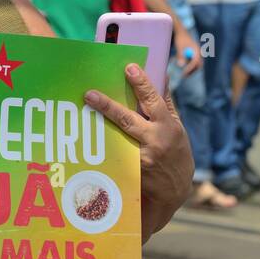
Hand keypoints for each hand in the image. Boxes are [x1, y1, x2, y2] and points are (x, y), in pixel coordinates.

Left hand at [84, 63, 193, 242]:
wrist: (175, 190)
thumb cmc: (176, 152)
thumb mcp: (177, 127)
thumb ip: (166, 103)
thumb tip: (163, 75)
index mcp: (167, 126)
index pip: (153, 101)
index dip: (141, 84)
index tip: (129, 68)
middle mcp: (154, 141)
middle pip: (127, 120)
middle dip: (107, 106)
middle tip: (90, 94)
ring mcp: (140, 158)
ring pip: (116, 138)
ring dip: (98, 125)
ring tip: (82, 112)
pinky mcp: (130, 171)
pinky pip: (113, 154)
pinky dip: (101, 145)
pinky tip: (86, 138)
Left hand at [173, 26, 202, 77]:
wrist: (181, 33)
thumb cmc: (180, 39)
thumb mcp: (179, 47)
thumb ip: (180, 56)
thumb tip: (181, 65)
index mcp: (197, 50)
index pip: (196, 62)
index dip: (190, 68)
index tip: (184, 73)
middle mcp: (199, 53)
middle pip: (198, 65)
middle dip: (191, 71)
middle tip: (183, 76)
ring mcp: (197, 54)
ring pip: (195, 65)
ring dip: (189, 68)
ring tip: (179, 62)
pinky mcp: (194, 56)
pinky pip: (192, 63)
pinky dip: (187, 65)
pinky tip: (179, 60)